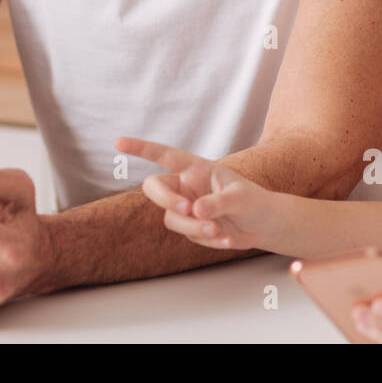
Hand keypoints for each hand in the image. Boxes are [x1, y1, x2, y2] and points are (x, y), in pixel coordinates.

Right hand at [114, 136, 282, 251]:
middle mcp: (185, 186)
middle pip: (155, 188)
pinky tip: (227, 238)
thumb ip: (218, 202)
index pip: (164, 155)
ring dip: (193, 227)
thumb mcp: (241, 197)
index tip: (118, 143)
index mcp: (196, 168)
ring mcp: (186, 208)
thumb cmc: (253, 201)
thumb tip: (194, 211)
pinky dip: (207, 239)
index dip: (140, 148)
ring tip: (219, 231)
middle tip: (187, 210)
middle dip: (166, 200)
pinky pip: (189, 235)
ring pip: (172, 218)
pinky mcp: (191, 228)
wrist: (263, 225)